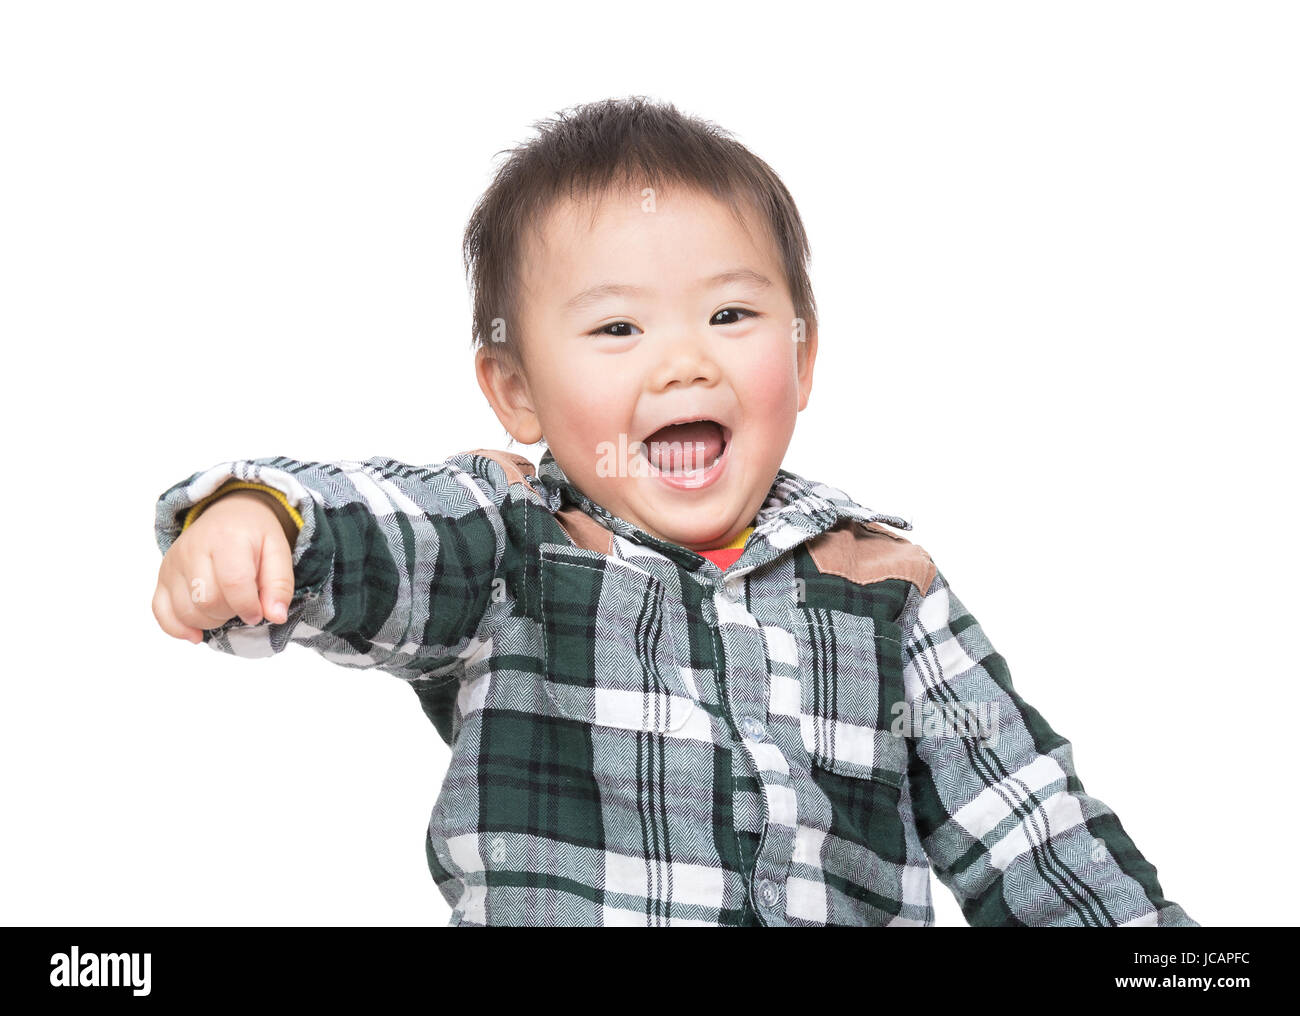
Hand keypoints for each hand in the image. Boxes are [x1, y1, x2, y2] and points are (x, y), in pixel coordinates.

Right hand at [152, 490, 295, 643]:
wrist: (227, 513)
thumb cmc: (254, 535)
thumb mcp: (278, 552)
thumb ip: (280, 585)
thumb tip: (275, 616)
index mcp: (227, 538)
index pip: (233, 582)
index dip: (248, 607)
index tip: (258, 612)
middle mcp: (193, 548)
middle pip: (207, 600)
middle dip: (230, 613)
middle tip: (242, 603)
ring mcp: (173, 563)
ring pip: (185, 611)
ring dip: (209, 621)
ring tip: (225, 607)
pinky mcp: (163, 576)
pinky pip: (160, 611)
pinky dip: (178, 628)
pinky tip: (196, 633)